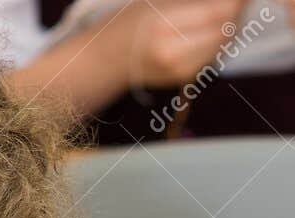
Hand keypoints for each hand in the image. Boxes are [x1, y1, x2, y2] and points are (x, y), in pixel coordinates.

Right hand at [116, 0, 243, 87]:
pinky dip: (217, 40)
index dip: (237, 1)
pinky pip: (213, 55)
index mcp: (164, 25)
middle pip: (227, 29)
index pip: (221, 12)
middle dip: (236, 11)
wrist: (111, 58)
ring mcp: (179, 70)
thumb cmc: (134, 20)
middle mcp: (172, 53)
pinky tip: (209, 30)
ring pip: (223, 44)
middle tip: (235, 1)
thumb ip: (196, 0)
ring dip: (230, 25)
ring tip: (221, 12)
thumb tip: (233, 0)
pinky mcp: (183, 79)